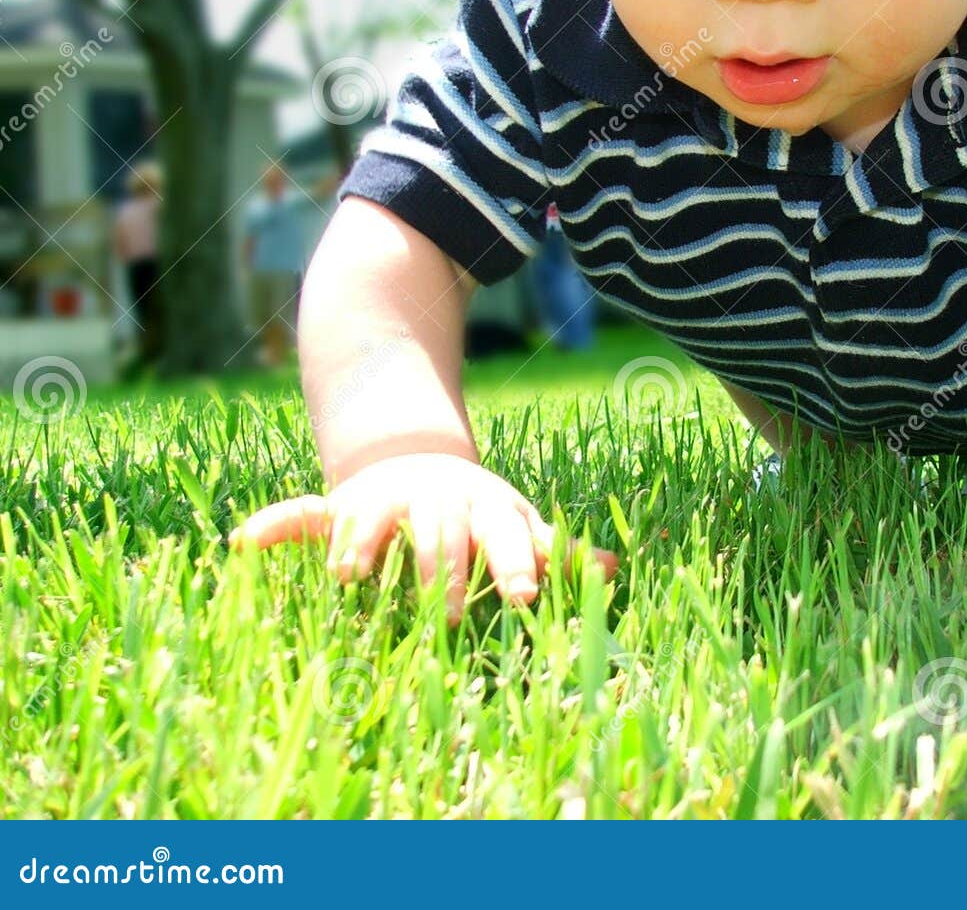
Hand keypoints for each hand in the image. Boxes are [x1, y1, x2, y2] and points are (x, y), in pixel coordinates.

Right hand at [227, 452, 618, 623]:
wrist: (415, 458)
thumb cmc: (478, 512)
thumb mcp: (519, 523)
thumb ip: (559, 550)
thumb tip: (615, 569)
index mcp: (484, 510)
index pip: (506, 538)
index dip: (515, 565)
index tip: (524, 597)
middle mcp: (435, 503)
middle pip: (443, 536)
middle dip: (445, 572)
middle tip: (449, 614)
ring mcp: (385, 503)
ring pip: (373, 522)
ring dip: (360, 544)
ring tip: (348, 575)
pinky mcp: (341, 507)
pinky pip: (304, 514)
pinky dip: (276, 525)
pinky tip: (245, 541)